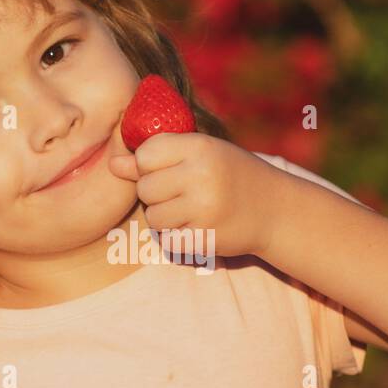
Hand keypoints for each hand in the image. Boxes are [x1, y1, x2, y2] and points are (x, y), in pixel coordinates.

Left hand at [107, 133, 284, 258]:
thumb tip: (113, 165)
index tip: (171, 169)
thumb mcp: (200, 155)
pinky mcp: (205, 238)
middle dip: (156, 194)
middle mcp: (201, 176)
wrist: (274, 210)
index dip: (151, 165)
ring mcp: (204, 209)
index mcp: (200, 147)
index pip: (146, 155)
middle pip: (145, 188)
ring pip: (153, 217)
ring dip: (165, 218)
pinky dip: (175, 238)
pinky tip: (195, 228)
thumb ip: (157, 157)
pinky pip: (167, 240)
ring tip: (190, 211)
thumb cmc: (230, 175)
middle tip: (183, 193)